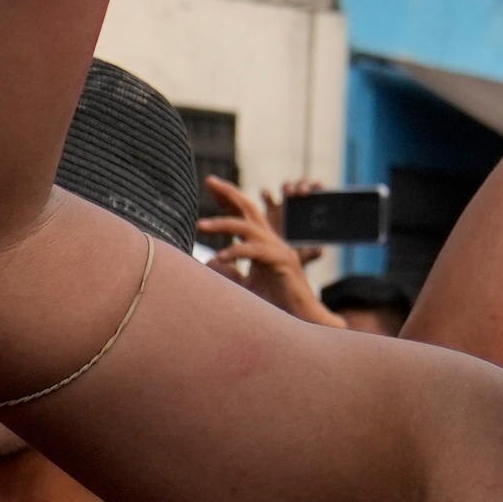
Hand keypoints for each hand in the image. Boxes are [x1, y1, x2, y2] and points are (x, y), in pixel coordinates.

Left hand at [195, 178, 329, 322]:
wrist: (302, 320)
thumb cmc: (276, 306)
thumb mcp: (246, 286)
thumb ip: (230, 273)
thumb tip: (209, 261)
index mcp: (262, 245)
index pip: (244, 214)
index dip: (228, 198)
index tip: (210, 184)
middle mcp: (271, 242)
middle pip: (249, 209)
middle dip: (229, 193)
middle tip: (210, 181)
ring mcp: (278, 250)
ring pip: (248, 228)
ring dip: (223, 225)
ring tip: (200, 225)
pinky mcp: (282, 263)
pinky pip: (255, 251)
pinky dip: (236, 253)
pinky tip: (219, 258)